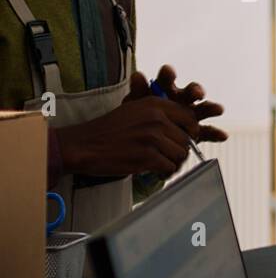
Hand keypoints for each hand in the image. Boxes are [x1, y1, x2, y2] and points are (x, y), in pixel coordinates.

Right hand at [55, 95, 201, 177]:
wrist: (83, 145)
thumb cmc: (108, 130)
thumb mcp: (134, 110)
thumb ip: (159, 114)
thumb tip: (185, 126)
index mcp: (155, 104)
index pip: (189, 117)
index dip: (190, 131)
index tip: (184, 139)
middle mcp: (156, 118)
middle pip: (187, 139)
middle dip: (180, 150)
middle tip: (168, 156)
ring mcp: (152, 137)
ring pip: (181, 154)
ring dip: (173, 162)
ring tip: (160, 164)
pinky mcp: (147, 156)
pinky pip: (170, 167)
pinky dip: (165, 172)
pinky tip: (155, 171)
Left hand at [144, 65, 228, 142]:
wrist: (145, 140)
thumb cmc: (141, 117)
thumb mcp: (137, 105)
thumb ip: (139, 92)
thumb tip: (138, 75)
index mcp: (165, 89)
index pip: (168, 79)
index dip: (168, 74)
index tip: (168, 72)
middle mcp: (182, 99)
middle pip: (191, 91)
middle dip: (195, 90)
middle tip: (197, 93)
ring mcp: (191, 114)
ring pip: (204, 108)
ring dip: (211, 107)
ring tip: (218, 109)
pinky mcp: (197, 131)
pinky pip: (208, 132)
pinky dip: (215, 133)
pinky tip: (222, 135)